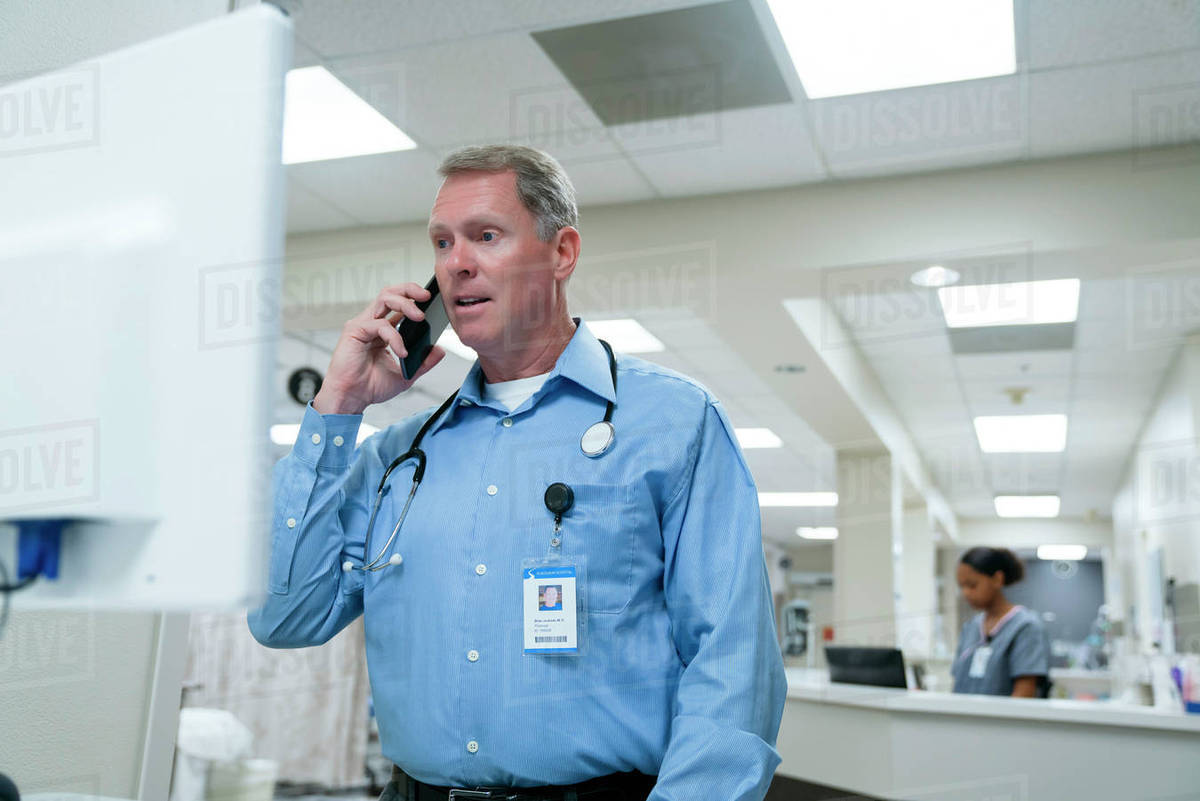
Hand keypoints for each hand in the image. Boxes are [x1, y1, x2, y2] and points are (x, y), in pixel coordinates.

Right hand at [311, 283, 446, 414]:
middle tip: (426, 296)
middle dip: (410, 289)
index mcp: (383, 330)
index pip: (398, 304)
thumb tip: (440, 350)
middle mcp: (372, 323)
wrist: (351, 399)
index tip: (432, 300)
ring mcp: (363, 325)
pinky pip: (380, 325)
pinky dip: (395, 337)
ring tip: (420, 317)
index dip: (414, 298)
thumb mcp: (406, 375)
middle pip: (390, 293)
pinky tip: (401, 351)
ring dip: (405, 304)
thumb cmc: (371, 387)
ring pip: (384, 299)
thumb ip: (423, 362)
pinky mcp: (355, 331)